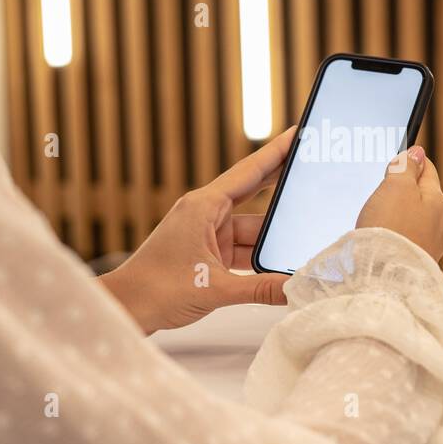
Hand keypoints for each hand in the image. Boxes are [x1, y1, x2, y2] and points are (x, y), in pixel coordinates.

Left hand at [100, 127, 295, 332]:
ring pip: (251, 230)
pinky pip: (243, 249)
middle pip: (255, 195)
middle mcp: (206, 214)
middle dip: (284, 188)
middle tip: (316, 173)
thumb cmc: (156, 290)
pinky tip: (283, 261)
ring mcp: (207, 234)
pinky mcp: (207, 255)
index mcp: (203, 207)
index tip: (299, 134)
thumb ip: (259, 289)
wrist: (126, 309)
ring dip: (274, 237)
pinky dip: (261, 256)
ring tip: (308, 232)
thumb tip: (296, 288)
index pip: (249, 172)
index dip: (277, 152)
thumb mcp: (214, 289)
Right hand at [356, 146, 442, 260]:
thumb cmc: (389, 229)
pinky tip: (384, 241)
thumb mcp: (395, 187)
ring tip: (380, 218)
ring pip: (415, 222)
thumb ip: (405, 167)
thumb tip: (417, 152)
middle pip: (422, 197)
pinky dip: (396, 237)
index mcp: (438, 202)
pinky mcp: (416, 266)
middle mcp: (440, 226)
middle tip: (383, 188)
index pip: (427, 170)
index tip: (397, 160)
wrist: (384, 281)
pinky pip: (407, 243)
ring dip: (399, 216)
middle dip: (404, 191)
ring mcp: (430, 248)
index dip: (411, 161)